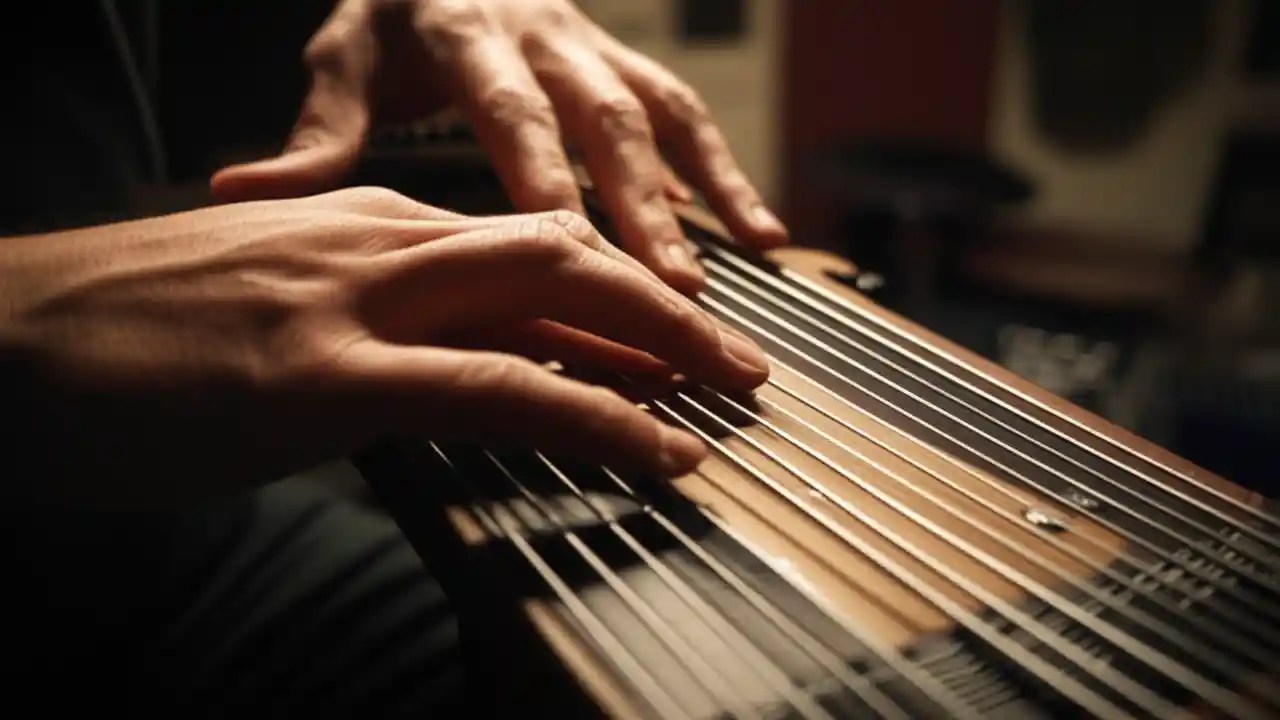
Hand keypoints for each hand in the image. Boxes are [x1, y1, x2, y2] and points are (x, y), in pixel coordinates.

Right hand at [0, 188, 768, 508]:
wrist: (5, 339)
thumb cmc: (133, 334)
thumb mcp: (276, 305)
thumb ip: (373, 323)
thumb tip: (447, 370)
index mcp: (368, 225)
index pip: (525, 249)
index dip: (615, 292)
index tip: (675, 336)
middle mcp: (379, 242)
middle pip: (564, 253)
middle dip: (668, 304)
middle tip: (741, 358)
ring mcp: (356, 301)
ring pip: (550, 303)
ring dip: (660, 348)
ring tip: (730, 393)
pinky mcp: (326, 375)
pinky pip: (500, 389)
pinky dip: (595, 416)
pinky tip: (654, 447)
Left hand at [210, 0, 787, 293]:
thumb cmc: (396, 12)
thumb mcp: (345, 55)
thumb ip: (315, 131)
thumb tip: (238, 193)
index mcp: (468, 34)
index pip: (510, 112)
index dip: (545, 179)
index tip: (572, 252)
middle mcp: (545, 35)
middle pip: (604, 120)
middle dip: (642, 205)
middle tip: (673, 289)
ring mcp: (595, 48)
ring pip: (660, 115)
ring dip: (702, 191)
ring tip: (741, 261)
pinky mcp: (625, 62)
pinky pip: (688, 114)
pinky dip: (724, 173)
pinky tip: (758, 230)